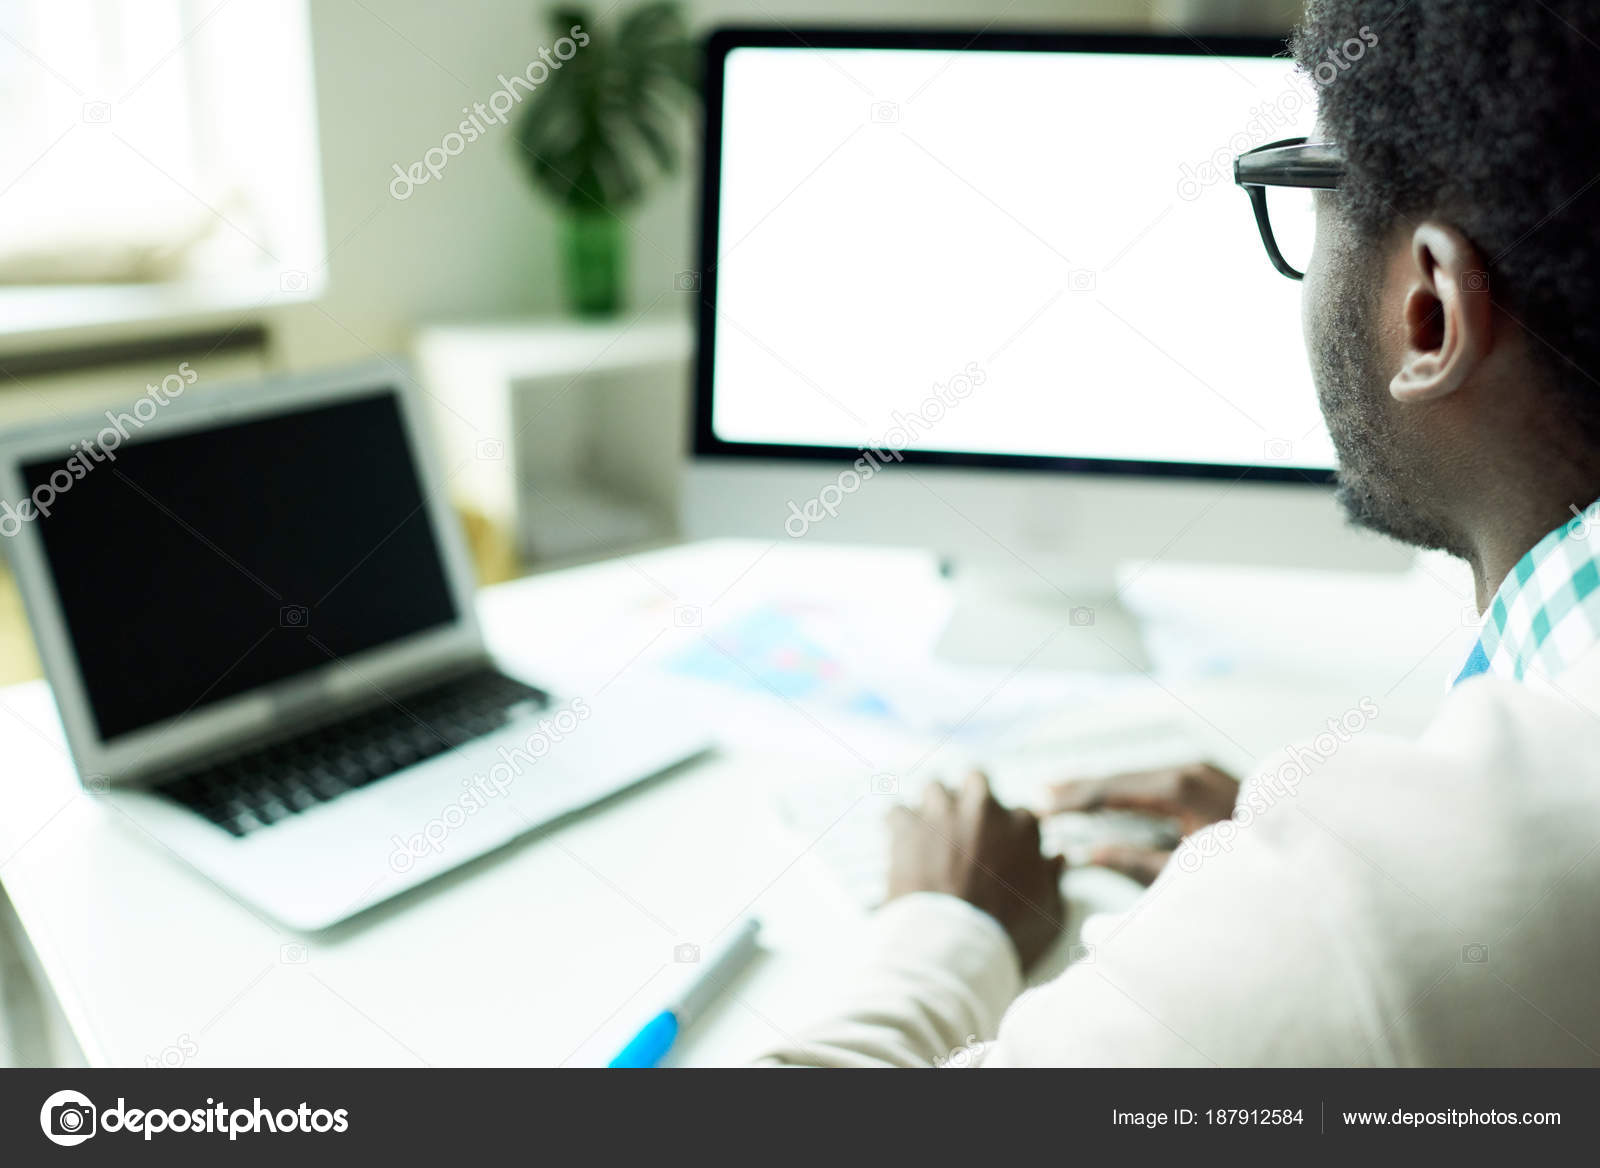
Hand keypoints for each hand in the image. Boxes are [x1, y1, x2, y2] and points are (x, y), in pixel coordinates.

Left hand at [887, 772, 1065, 968]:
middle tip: (964, 833)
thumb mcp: (1050, 914)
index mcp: (1022, 824)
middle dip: (970, 802)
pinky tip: (901, 848)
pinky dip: (898, 828)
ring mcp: (942, 812)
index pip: (1018, 815)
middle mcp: (983, 807)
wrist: (954, 948)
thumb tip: (1057, 859)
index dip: (1008, 836)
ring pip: (934, 788)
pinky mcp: (906, 826)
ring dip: (933, 808)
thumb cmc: (1007, 936)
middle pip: (976, 783)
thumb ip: (1054, 880)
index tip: (999, 856)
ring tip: (930, 836)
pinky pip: (896, 813)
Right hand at [1042, 762, 1240, 885]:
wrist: (1317, 858)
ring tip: (1066, 797)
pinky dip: (1132, 792)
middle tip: (1041, 795)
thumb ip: (1131, 862)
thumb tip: (1085, 855)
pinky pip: (1162, 782)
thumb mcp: (1185, 876)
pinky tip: (1110, 801)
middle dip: (1082, 789)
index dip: (1074, 798)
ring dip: (1105, 790)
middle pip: (1122, 777)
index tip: (1042, 804)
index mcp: (1181, 789)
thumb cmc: (1253, 875)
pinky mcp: (1215, 779)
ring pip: (1141, 777)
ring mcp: (1205, 771)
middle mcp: (1192, 770)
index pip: (1112, 789)